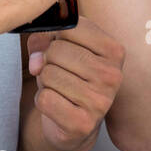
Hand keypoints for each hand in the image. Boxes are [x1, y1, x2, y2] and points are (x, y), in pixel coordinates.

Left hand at [25, 17, 125, 150]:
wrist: (76, 123)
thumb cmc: (69, 77)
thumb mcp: (60, 47)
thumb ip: (43, 38)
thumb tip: (36, 61)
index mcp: (114, 50)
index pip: (69, 26)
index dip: (54, 36)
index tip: (61, 48)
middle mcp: (112, 75)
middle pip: (56, 50)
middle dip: (47, 61)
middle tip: (60, 74)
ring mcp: (100, 101)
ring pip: (47, 74)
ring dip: (45, 82)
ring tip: (60, 90)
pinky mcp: (83, 124)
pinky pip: (44, 99)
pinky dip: (42, 101)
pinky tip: (57, 106)